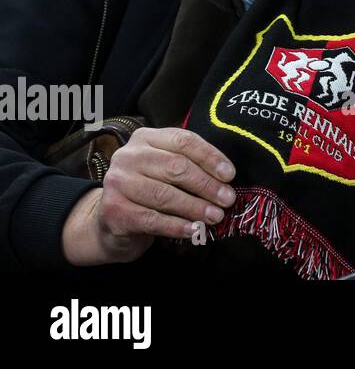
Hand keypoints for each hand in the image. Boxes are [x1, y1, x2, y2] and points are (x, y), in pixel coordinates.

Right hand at [61, 127, 235, 265]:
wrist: (110, 221)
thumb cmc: (148, 190)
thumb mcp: (165, 170)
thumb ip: (190, 164)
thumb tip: (226, 177)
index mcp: (145, 138)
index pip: (184, 141)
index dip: (210, 157)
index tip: (230, 175)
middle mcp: (127, 156)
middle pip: (176, 167)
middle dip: (206, 185)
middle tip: (227, 199)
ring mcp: (117, 183)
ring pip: (165, 195)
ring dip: (195, 207)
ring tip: (216, 216)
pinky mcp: (113, 211)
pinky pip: (152, 219)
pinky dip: (177, 226)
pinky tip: (194, 230)